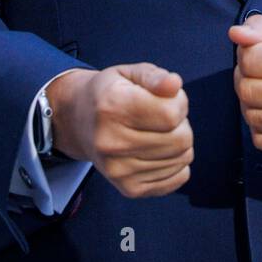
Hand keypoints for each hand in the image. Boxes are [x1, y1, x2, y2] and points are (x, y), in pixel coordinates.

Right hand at [47, 63, 192, 197]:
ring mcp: (119, 170)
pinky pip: (177, 178)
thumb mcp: (129, 73)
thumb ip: (154, 76)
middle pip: (181, 140)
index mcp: (112, 107)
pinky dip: (176, 163)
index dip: (179, 102)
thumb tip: (174, 84)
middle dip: (181, 124)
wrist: (79, 122)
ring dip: (179, 143)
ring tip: (157, 132)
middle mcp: (111, 142)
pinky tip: (158, 151)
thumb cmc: (111, 94)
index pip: (171, 114)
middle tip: (162, 116)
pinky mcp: (129, 188)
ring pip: (182, 159)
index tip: (167, 98)